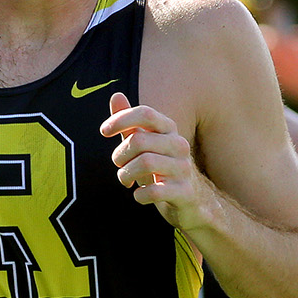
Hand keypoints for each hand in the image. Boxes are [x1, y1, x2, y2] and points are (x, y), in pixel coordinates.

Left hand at [102, 92, 210, 229]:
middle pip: (139, 140)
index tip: (104, 131)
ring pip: (145, 163)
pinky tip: (139, 195)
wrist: (192, 202)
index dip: (121, 119)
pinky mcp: (185, 192)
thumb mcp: (145, 145)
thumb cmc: (162, 169)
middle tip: (118, 165)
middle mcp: (179, 145)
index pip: (145, 114)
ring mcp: (183, 169)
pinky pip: (154, 191)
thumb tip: (116, 95)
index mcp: (169, 130)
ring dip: (125, 174)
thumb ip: (130, 123)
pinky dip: (139, 195)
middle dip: (119, 155)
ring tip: (126, 180)